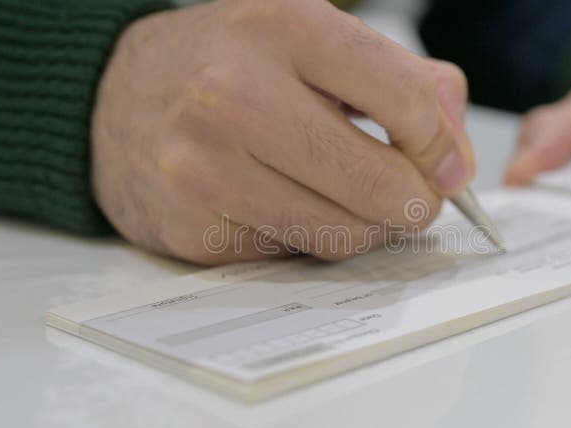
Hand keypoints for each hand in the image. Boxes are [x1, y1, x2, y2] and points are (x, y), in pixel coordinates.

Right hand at [91, 0, 473, 264]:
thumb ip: (408, 83)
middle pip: (382, 185)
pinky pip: (294, 256)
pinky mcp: (193, 229)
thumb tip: (456, 160)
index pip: (406, 101)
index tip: (445, 165)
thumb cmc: (227, 65)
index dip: (443, 146)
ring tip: (349, 197)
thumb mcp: (314, 39)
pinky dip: (309, 237)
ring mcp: (205, 169)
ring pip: (345, 235)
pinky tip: (288, 204)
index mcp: (283, 29)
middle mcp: (235, 96)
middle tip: (408, 195)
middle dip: (414, 201)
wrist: (114, 99)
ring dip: (367, 226)